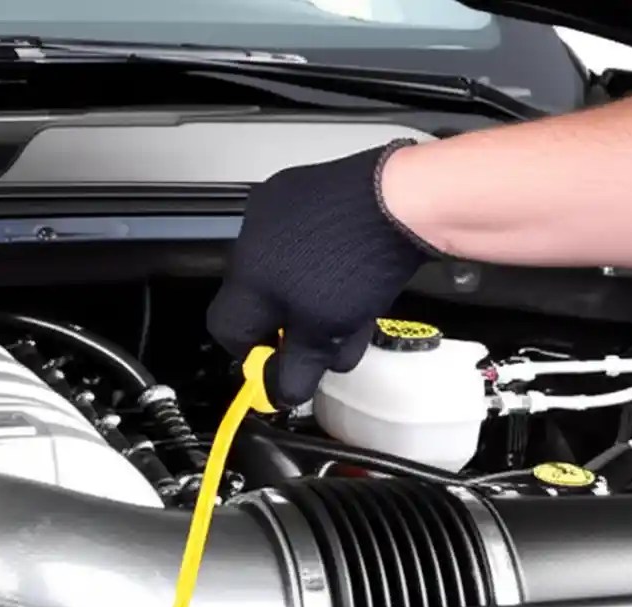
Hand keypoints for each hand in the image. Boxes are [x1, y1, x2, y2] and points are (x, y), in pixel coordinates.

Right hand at [207, 140, 437, 406]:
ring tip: (346, 307)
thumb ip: (297, 370)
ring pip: (280, 269)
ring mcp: (275, 209)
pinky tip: (348, 265)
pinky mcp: (301, 187)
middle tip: (321, 338)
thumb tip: (284, 393)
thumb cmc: (363, 258)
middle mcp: (250, 239)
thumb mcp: (327, 334)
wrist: (405, 199)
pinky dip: (316, 259)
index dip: (253, 352)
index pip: (226, 328)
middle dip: (291, 325)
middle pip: (256, 300)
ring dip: (307, 295)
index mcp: (246, 276)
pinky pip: (298, 237)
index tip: (280, 360)